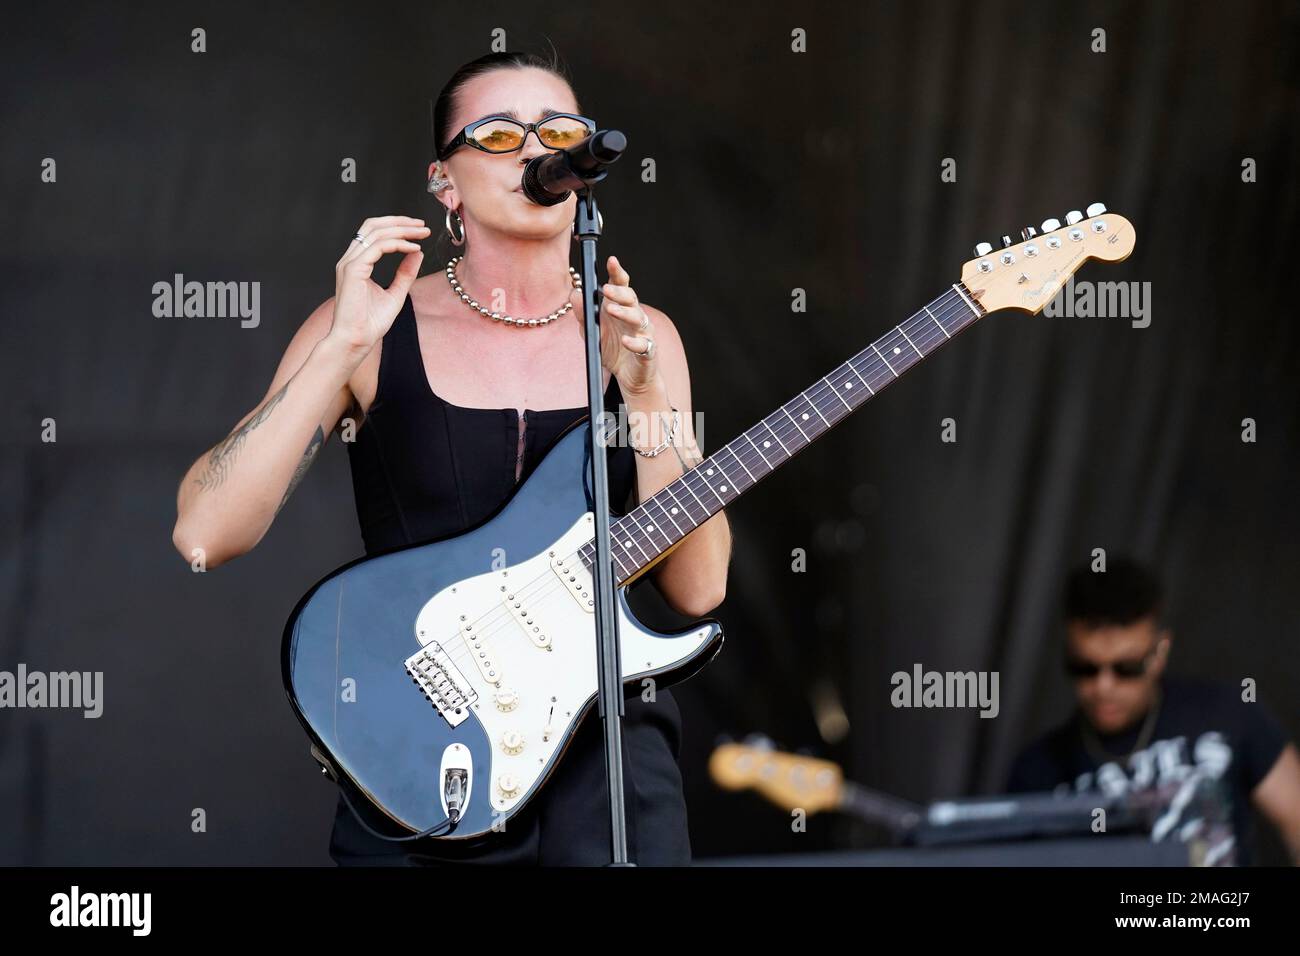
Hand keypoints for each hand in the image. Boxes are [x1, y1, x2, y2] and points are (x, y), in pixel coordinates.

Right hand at [329, 215, 430, 354]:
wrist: (356, 340)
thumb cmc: (370, 323)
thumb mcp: (395, 293)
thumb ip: (405, 273)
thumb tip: (417, 252)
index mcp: (356, 263)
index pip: (374, 232)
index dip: (397, 226)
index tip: (419, 230)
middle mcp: (350, 259)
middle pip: (373, 225)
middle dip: (400, 222)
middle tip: (422, 226)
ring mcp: (349, 263)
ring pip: (376, 232)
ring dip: (402, 230)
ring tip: (422, 233)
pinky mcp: (353, 270)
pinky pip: (377, 247)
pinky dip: (397, 244)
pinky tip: (413, 247)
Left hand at [569, 255, 659, 394]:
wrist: (629, 378)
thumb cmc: (613, 350)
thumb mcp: (592, 331)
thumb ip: (583, 313)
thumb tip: (574, 293)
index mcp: (621, 308)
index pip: (621, 286)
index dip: (617, 273)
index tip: (611, 260)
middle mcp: (635, 317)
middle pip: (631, 298)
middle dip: (619, 292)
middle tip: (605, 290)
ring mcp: (644, 334)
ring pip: (639, 318)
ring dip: (624, 313)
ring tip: (610, 309)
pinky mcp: (648, 353)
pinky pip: (644, 346)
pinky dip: (634, 343)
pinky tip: (625, 342)